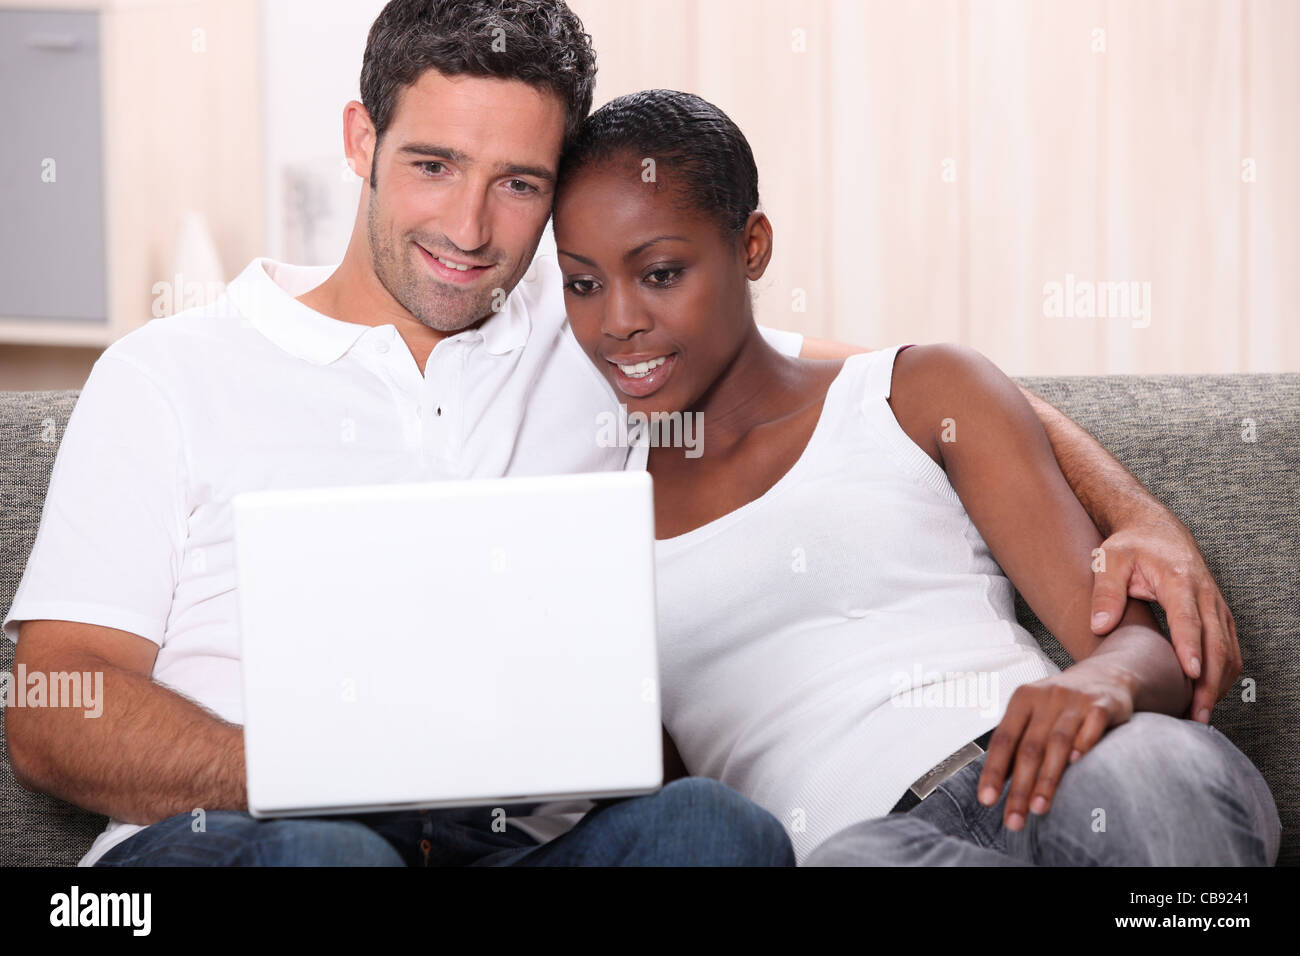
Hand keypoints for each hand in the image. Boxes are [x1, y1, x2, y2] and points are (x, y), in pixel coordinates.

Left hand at [976, 667, 1134, 830]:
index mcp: (1023, 699)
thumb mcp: (1035, 713)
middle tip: (1014, 819)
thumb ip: (1018, 742)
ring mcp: (1075, 700)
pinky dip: (1084, 744)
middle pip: (1029, 747)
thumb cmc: (1062, 702)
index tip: (987, 800)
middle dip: (1019, 787)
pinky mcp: (1103, 704)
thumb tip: (996, 783)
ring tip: (1038, 808)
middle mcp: (1046, 697)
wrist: (1106, 674)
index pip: (1003, 739)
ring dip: (1047, 778)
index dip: (993, 771)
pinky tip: (1076, 764)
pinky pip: (1093, 726)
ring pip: (1058, 742)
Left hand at [1087, 509, 1239, 724]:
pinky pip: (1230, 650)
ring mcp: (1216, 606)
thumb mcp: (1109, 560)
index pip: (1189, 620)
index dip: (1191, 648)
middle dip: (1209, 682)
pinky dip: (1222, 676)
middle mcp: (1205, 595)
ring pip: (1229, 652)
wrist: (1156, 530)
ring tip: (1199, 715)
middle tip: (1195, 714)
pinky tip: (1206, 696)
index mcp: (1178, 580)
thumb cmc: (1130, 545)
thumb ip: (1105, 592)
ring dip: (1218, 685)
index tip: (1190, 676)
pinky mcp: (1218, 615)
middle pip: (1216, 644)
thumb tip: (1100, 626)